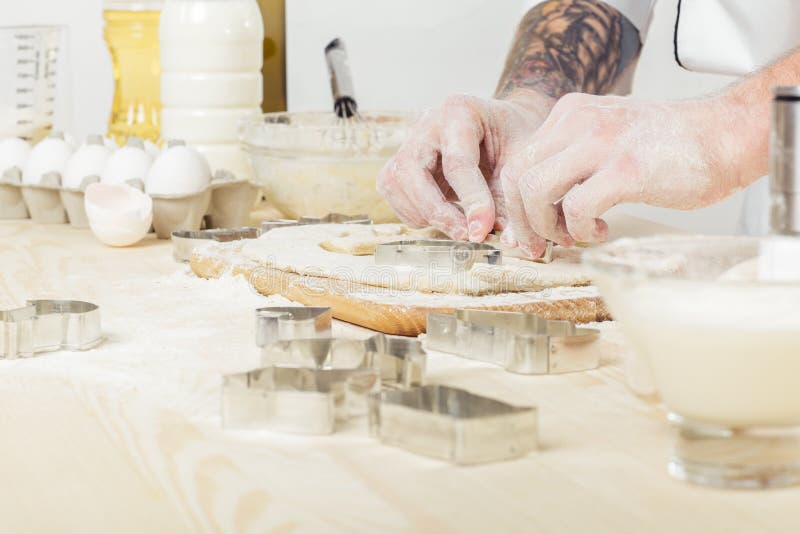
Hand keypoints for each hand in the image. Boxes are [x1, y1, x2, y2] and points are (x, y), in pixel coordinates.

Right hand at [376, 90, 553, 243]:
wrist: (504, 127)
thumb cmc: (515, 140)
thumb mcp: (523, 161)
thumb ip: (514, 197)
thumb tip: (510, 243)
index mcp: (460, 112)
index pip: (457, 162)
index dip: (470, 201)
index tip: (483, 231)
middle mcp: (427, 124)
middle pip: (411, 172)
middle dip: (438, 212)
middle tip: (467, 235)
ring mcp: (408, 143)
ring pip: (396, 186)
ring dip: (426, 215)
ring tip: (462, 226)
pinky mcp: (399, 166)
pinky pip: (395, 197)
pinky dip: (418, 215)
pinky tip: (447, 216)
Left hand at [501, 92, 756, 250]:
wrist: (724, 136)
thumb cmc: (668, 147)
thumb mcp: (607, 138)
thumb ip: (570, 163)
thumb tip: (537, 208)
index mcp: (569, 114)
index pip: (518, 161)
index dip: (515, 204)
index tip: (529, 232)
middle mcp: (578, 122)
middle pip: (517, 177)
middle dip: (523, 221)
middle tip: (541, 245)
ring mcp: (600, 143)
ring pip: (536, 191)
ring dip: (547, 227)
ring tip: (572, 237)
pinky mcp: (624, 169)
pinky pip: (575, 207)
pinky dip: (580, 229)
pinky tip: (601, 230)